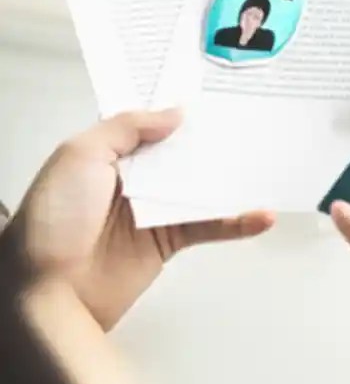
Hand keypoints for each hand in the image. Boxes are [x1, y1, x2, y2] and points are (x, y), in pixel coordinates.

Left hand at [0, 109, 274, 328]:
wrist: (49, 290)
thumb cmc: (53, 220)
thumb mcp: (80, 155)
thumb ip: (126, 128)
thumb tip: (174, 114)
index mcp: (106, 153)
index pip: (148, 124)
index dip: (177, 109)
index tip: (213, 93)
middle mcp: (131, 179)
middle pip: (181, 153)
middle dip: (212, 139)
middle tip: (251, 120)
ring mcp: (152, 210)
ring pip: (201, 187)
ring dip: (232, 179)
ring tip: (266, 164)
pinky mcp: (168, 241)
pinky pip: (209, 226)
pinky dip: (237, 222)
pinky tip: (261, 216)